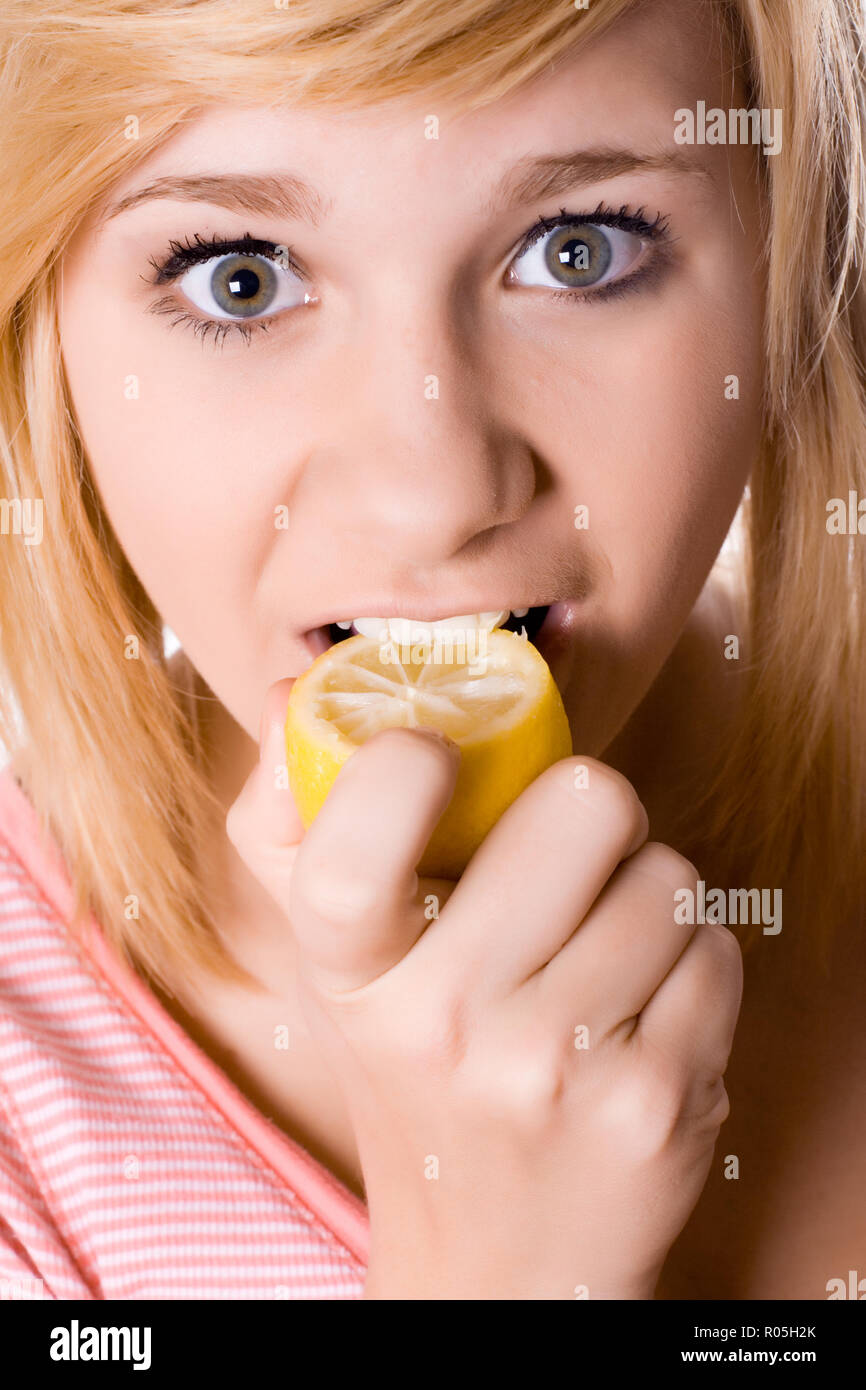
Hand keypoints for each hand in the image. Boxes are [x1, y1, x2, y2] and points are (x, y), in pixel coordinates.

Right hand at [227, 681, 742, 1299]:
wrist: (504, 1258)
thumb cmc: (420, 1074)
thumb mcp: (337, 967)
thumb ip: (296, 824)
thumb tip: (293, 692)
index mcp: (355, 979)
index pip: (350, 849)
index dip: (403, 766)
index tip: (434, 757)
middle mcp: (448, 1029)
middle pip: (587, 804)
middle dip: (589, 813)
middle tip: (564, 860)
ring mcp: (558, 1070)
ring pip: (668, 877)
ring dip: (644, 897)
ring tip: (595, 957)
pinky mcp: (659, 1103)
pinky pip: (715, 949)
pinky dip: (688, 967)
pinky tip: (638, 1017)